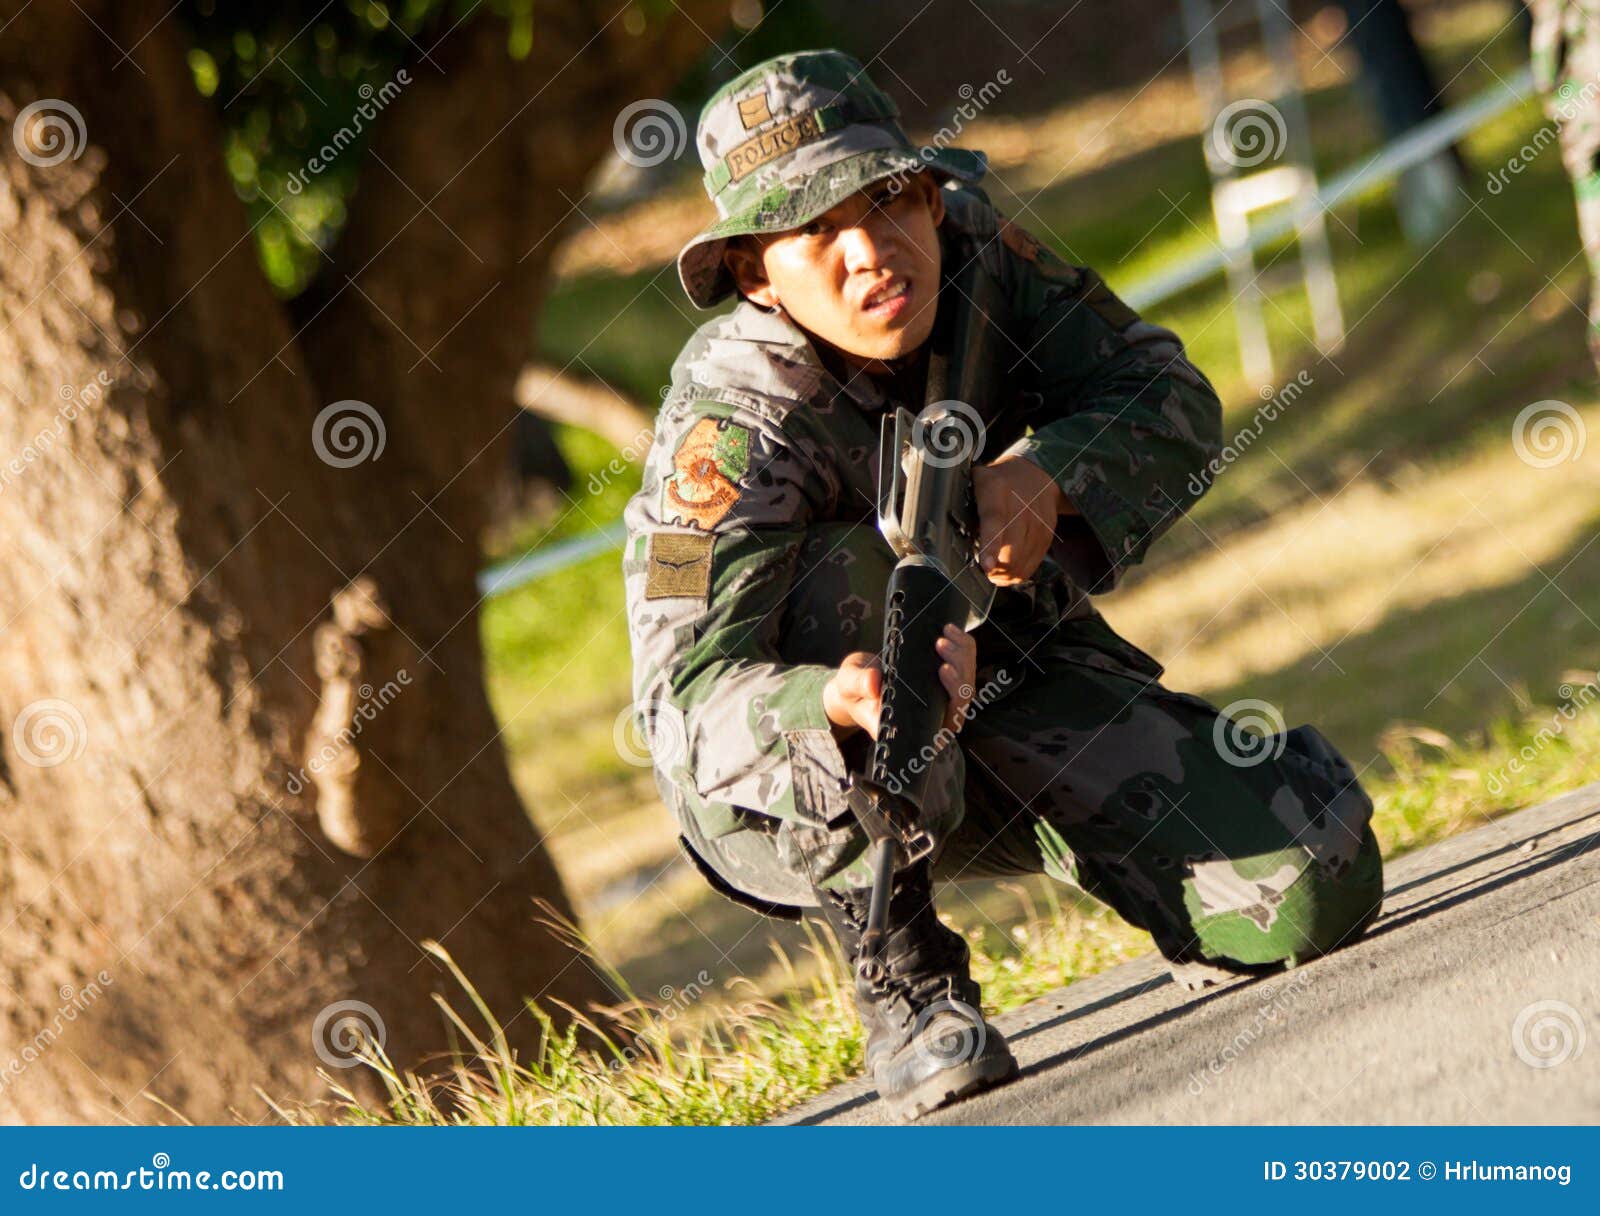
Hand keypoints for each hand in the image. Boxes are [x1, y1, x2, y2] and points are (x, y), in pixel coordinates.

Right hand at [822, 624, 978, 740]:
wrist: (855, 682)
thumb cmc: (852, 690)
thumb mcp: (849, 686)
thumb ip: (859, 685)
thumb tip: (873, 685)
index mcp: (914, 728)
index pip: (947, 720)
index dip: (954, 696)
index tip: (943, 670)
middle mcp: (932, 716)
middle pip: (962, 697)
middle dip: (959, 667)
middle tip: (940, 644)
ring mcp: (940, 699)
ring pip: (967, 680)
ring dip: (962, 654)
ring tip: (945, 633)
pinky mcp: (943, 682)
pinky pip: (964, 666)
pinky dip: (962, 647)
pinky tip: (950, 630)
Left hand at [972, 453, 1071, 585]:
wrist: (1035, 475)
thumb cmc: (996, 483)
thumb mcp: (976, 482)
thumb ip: (962, 503)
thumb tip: (943, 533)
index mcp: (996, 489)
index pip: (995, 520)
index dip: (991, 545)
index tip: (986, 566)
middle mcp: (1022, 506)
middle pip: (1010, 551)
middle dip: (993, 568)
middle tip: (980, 568)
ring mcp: (1038, 522)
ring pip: (1020, 564)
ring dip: (1003, 574)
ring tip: (992, 568)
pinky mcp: (1047, 536)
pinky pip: (1031, 566)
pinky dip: (1016, 573)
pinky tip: (1005, 568)